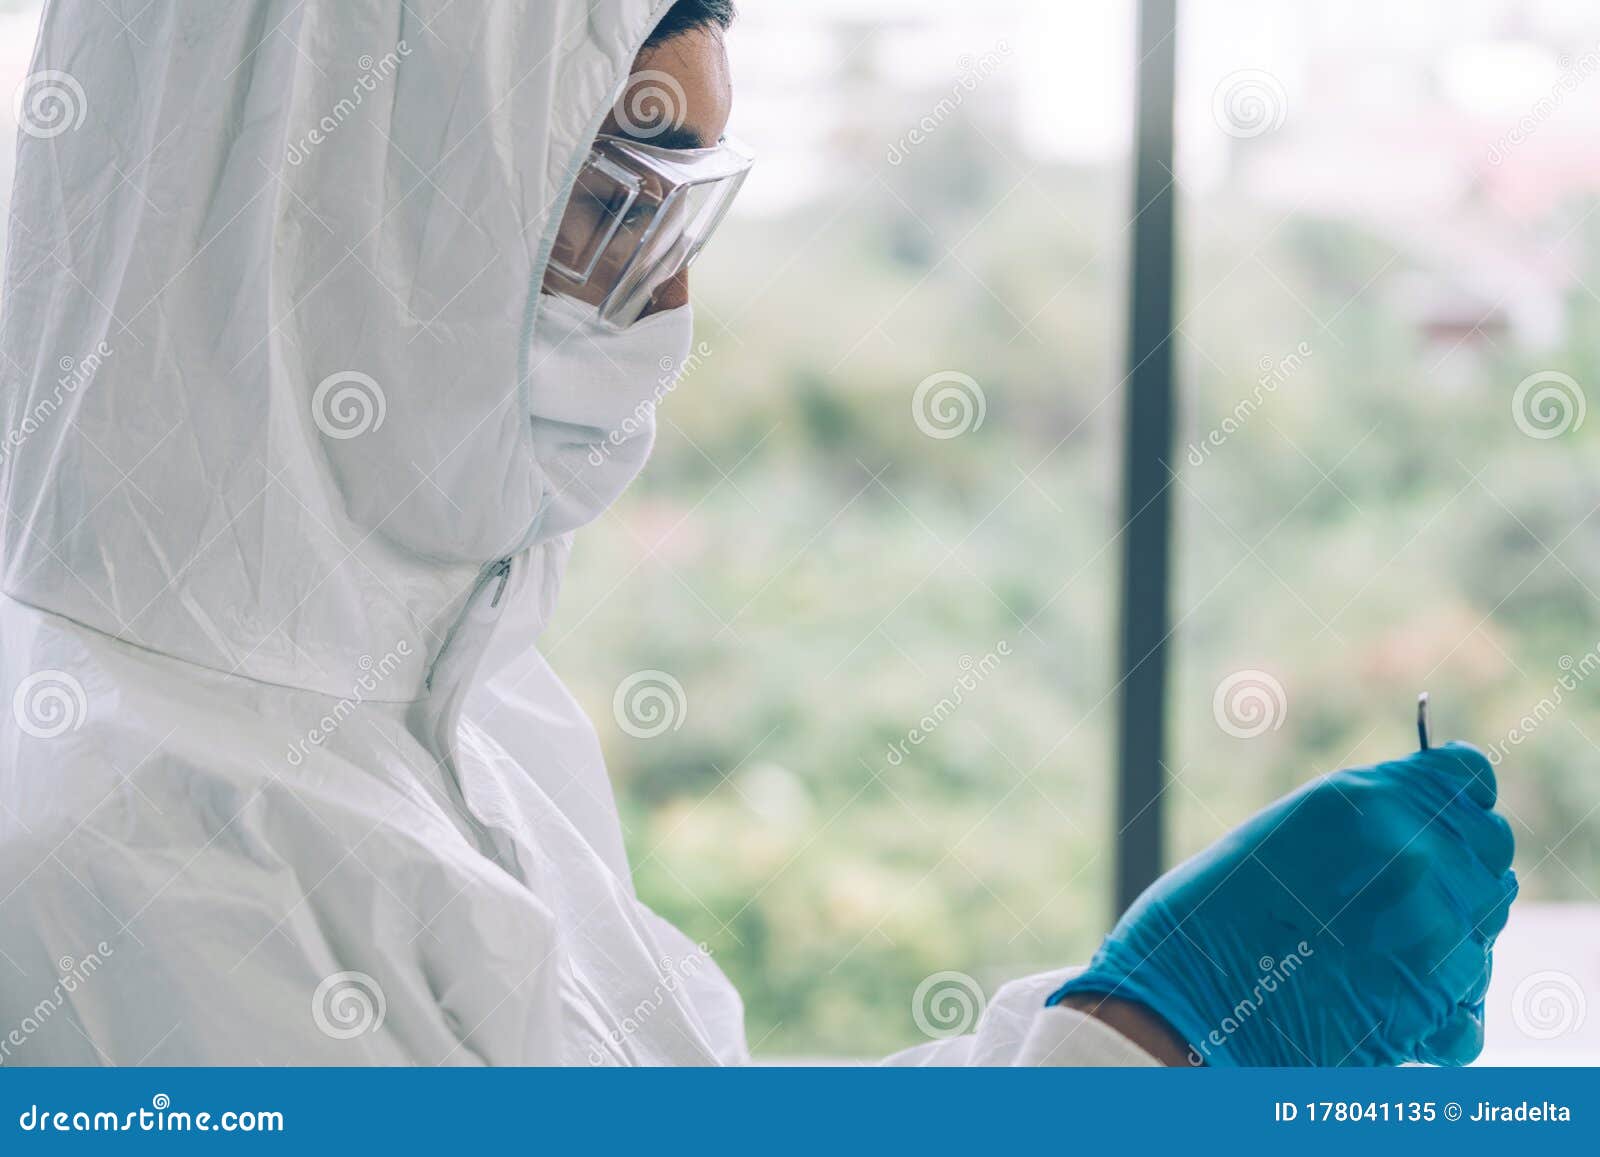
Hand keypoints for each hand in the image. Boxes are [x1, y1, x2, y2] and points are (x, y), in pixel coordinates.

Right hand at [1049, 742, 1517, 1065]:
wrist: (1178, 1006)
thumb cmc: (1205, 918)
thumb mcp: (1286, 836)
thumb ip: (1367, 824)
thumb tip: (1423, 830)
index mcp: (1365, 801)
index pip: (1468, 777)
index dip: (1458, 798)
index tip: (1442, 816)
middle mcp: (1411, 859)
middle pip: (1490, 848)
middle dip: (1459, 866)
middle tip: (1405, 893)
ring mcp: (1430, 935)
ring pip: (1485, 925)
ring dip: (1451, 936)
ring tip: (1383, 949)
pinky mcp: (1431, 1010)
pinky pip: (1471, 1002)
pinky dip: (1442, 1010)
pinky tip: (1391, 1002)